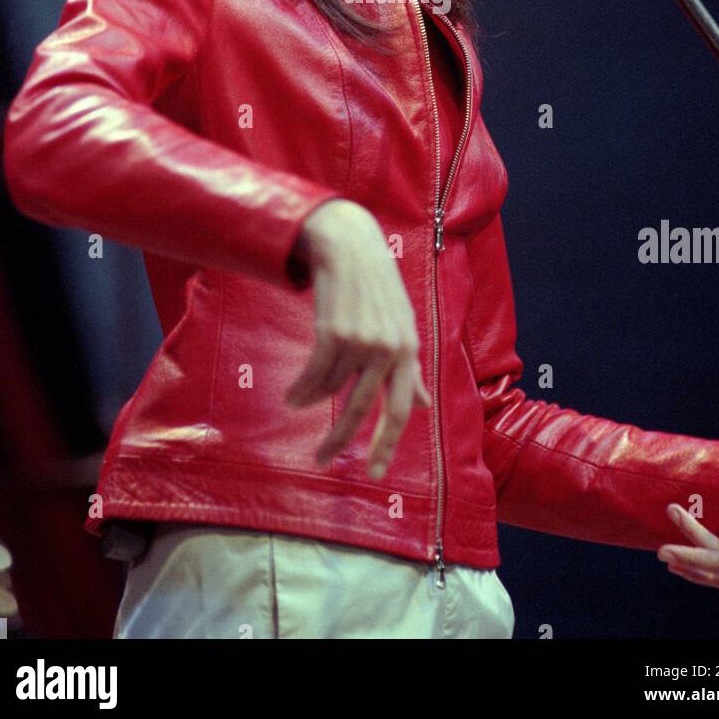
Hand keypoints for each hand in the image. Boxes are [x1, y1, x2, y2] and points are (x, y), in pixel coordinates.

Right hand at [284, 199, 431, 479]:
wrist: (349, 245)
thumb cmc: (376, 287)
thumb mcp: (402, 325)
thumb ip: (410, 368)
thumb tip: (426, 405)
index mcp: (408, 351)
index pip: (402, 408)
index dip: (388, 443)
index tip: (376, 473)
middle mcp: (388, 349)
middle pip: (361, 409)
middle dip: (339, 439)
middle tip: (321, 460)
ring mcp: (361, 341)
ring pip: (329, 389)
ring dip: (310, 398)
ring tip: (297, 399)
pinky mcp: (333, 332)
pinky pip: (313, 375)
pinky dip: (300, 388)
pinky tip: (292, 395)